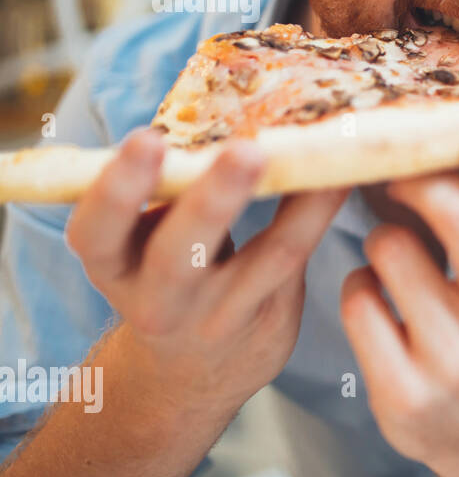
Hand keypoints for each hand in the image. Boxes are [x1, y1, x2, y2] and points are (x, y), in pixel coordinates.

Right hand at [65, 127, 347, 412]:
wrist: (194, 370)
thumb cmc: (169, 276)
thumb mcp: (143, 244)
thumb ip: (166, 196)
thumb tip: (215, 106)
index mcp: (114, 266)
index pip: (96, 234)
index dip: (116, 190)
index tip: (146, 138)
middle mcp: (160, 301)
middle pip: (180, 256)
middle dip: (212, 200)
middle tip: (245, 151)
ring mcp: (220, 317)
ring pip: (265, 261)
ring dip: (299, 209)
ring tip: (325, 164)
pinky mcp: (272, 320)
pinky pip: (302, 261)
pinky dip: (322, 213)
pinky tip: (344, 175)